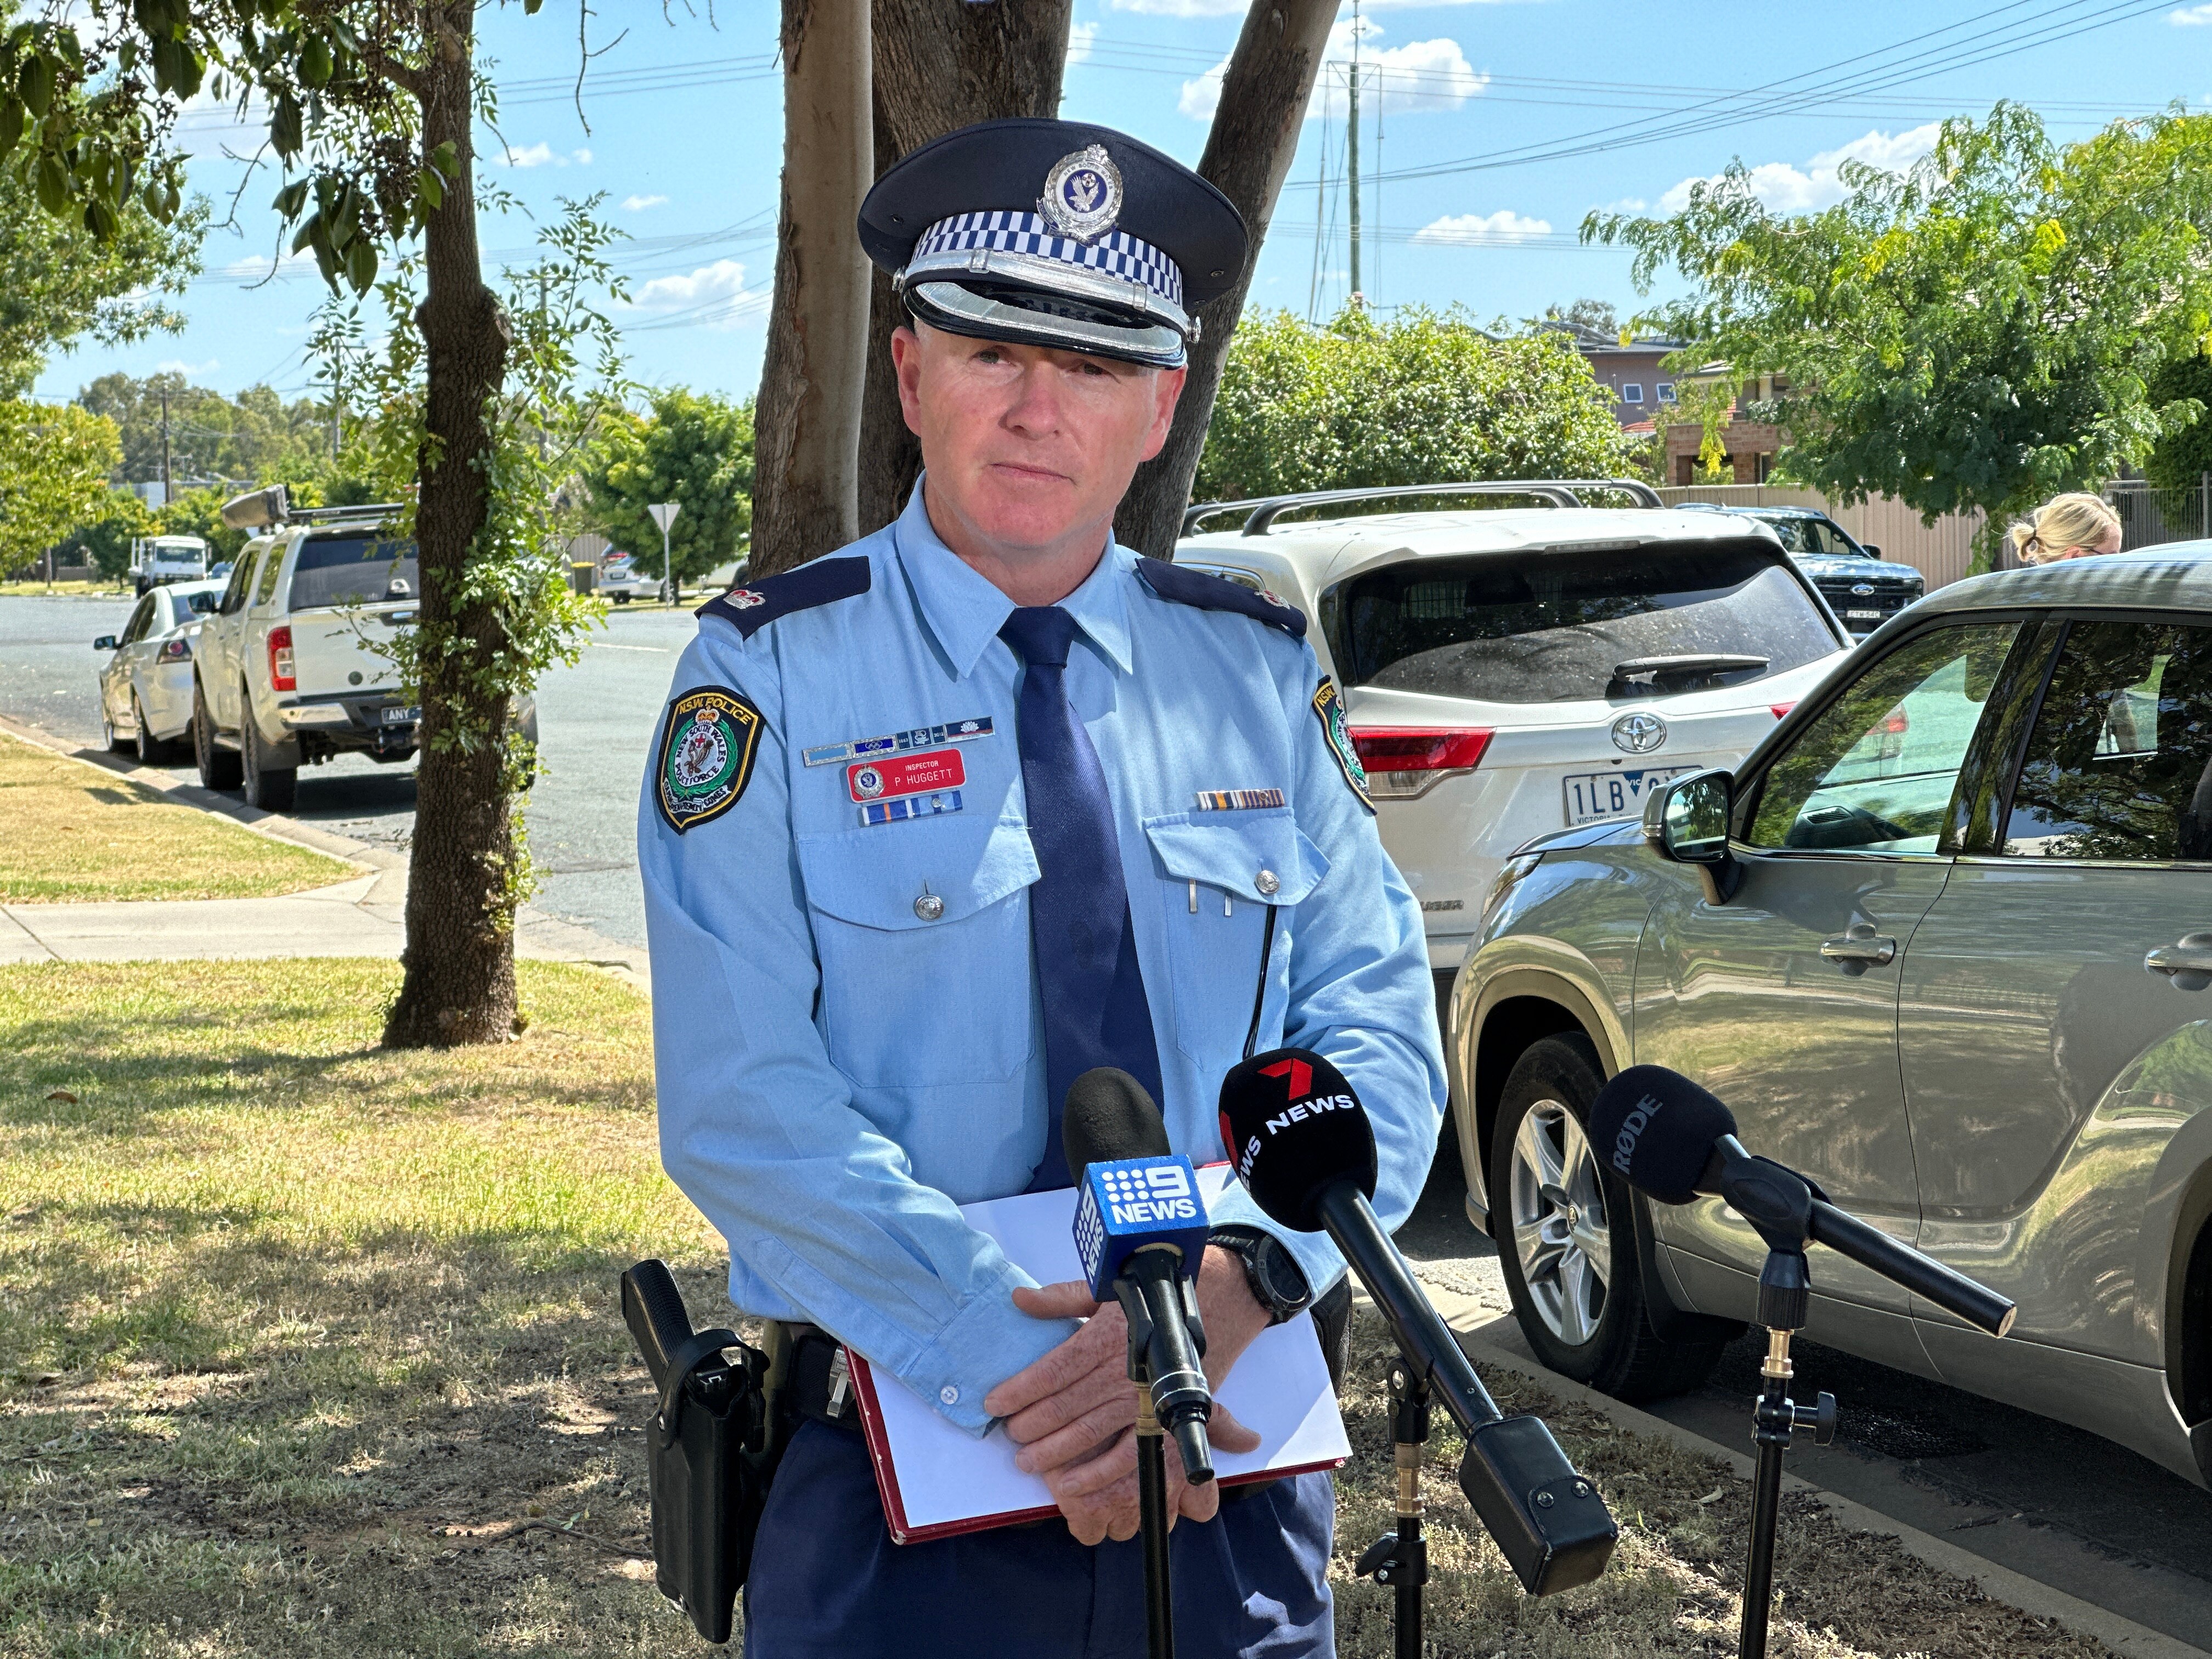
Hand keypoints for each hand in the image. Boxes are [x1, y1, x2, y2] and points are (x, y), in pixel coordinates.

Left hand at [983, 1247, 1271, 1543]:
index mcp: (1105, 1336)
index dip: (1020, 1389)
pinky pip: (1126, 1454)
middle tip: (1009, 1436)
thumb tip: (1020, 1300)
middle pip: (1065, 1405)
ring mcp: (1141, 1399)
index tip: (995, 1403)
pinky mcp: (1160, 1418)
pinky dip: (1096, 1473)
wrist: (1217, 1302)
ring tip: (1027, 1462)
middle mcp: (1121, 1370)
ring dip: (1053, 1451)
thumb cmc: (1154, 1295)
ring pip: (1089, 1432)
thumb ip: (1062, 1298)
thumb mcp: (1107, 1289)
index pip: (1053, 1369)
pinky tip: (1069, 1484)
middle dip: (1030, 1425)